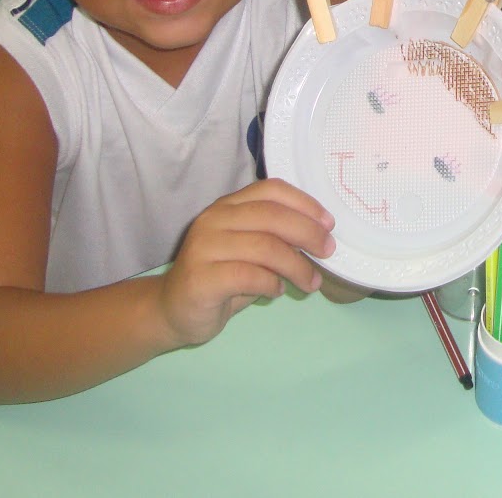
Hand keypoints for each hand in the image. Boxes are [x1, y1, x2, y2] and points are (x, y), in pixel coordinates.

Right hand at [158, 178, 335, 346]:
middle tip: (328, 252)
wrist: (173, 310)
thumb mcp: (250, 251)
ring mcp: (204, 247)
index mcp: (228, 206)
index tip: (328, 223)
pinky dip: (271, 283)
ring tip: (310, 282)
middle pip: (272, 216)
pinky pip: (248, 275)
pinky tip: (277, 291)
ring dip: (297, 266)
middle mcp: (214, 219)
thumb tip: (321, 238)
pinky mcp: (201, 278)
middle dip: (308, 233)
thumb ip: (275, 238)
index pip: (271, 190)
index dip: (304, 203)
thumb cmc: (220, 278)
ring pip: (265, 247)